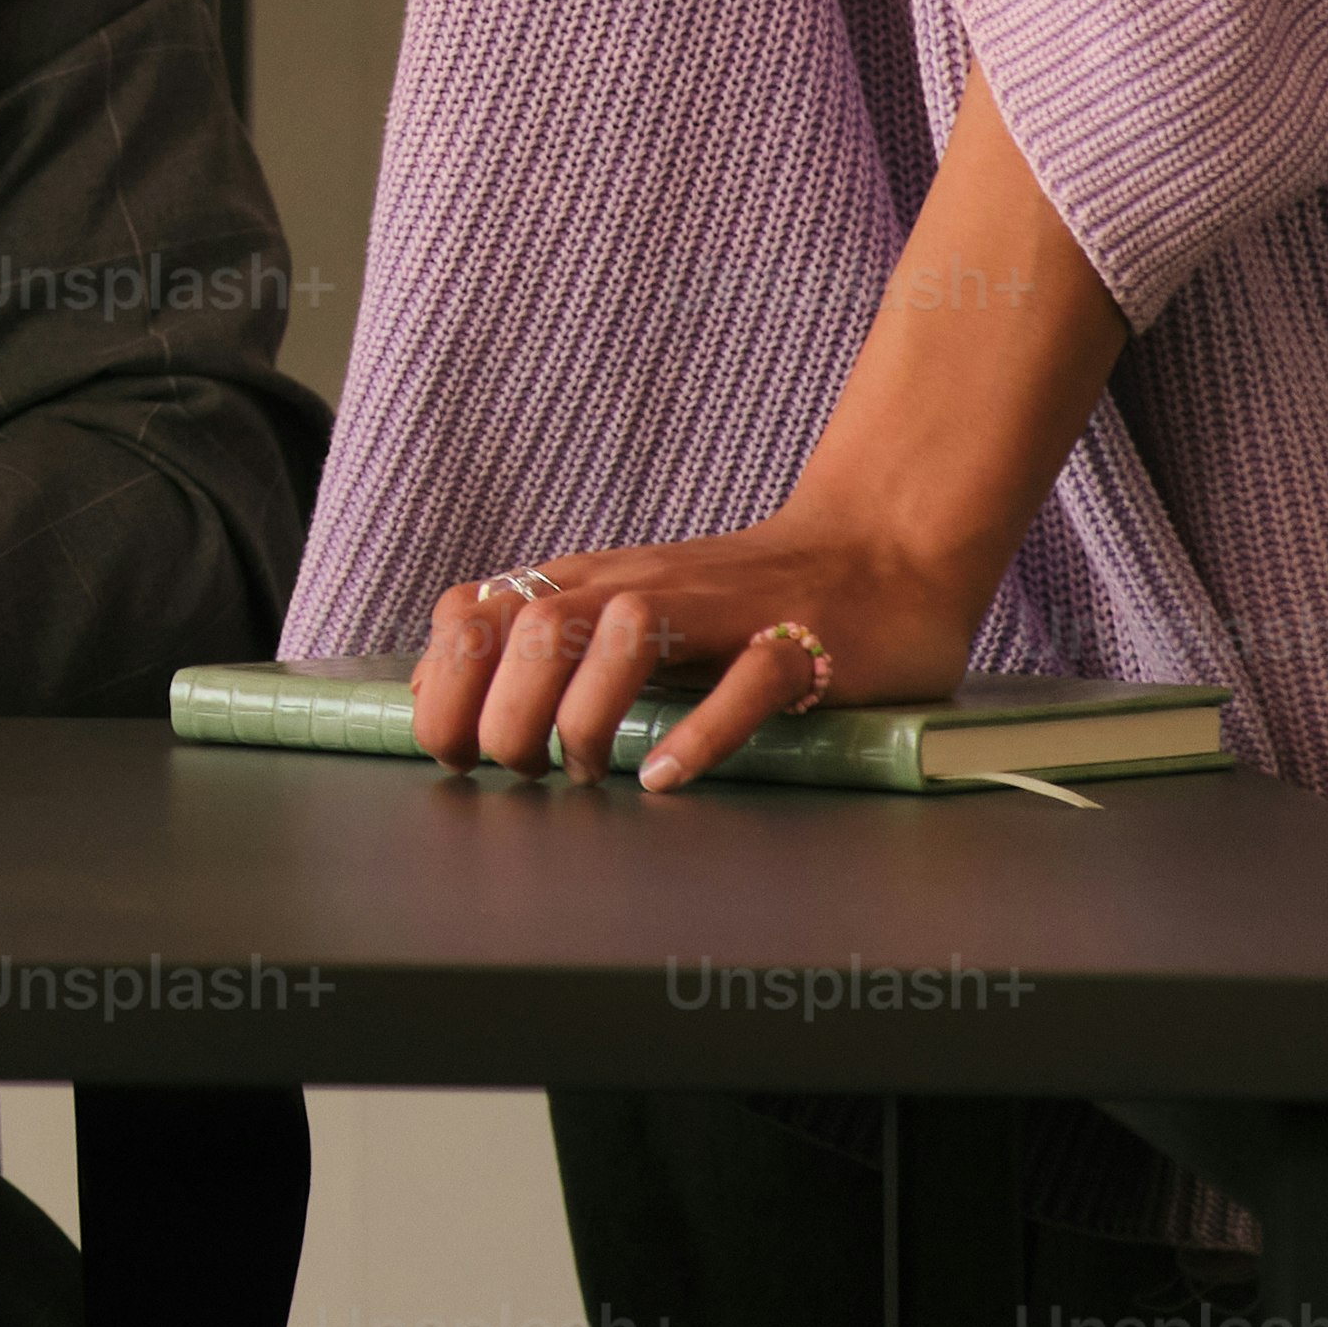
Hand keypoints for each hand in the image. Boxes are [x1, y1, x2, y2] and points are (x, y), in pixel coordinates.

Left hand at [412, 500, 993, 792]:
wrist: (883, 548)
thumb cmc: (742, 600)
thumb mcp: (628, 612)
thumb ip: (549, 648)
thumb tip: (445, 702)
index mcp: (592, 583)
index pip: (475, 612)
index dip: (444, 687)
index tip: (452, 751)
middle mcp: (644, 586)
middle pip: (533, 628)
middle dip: (503, 714)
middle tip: (526, 772)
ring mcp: (726, 610)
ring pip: (621, 634)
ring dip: (583, 716)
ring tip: (588, 774)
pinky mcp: (803, 641)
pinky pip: (746, 681)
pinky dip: (699, 733)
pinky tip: (668, 778)